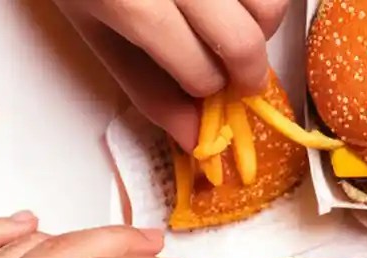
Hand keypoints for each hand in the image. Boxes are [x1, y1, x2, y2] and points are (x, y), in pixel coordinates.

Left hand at [53, 0, 288, 147]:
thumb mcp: (94, 27)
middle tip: (241, 78)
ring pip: (272, 6)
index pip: (197, 67)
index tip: (202, 85)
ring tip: (236, 24)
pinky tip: (236, 1)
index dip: (207, 86)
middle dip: (247, 74)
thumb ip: (144, 83)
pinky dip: (265, 0)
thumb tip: (193, 136)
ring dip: (263, 28)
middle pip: (243, 42)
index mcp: (129, 2)